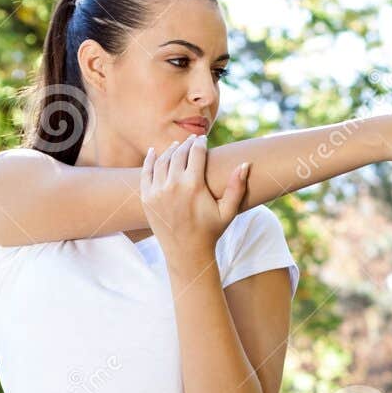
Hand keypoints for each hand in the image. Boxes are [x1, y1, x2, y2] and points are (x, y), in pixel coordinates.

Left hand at [140, 136, 248, 257]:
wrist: (186, 253)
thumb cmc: (210, 232)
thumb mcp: (227, 212)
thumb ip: (237, 187)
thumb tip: (245, 164)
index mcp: (194, 186)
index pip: (196, 153)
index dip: (200, 143)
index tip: (203, 139)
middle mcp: (173, 186)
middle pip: (178, 153)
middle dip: (186, 144)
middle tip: (191, 141)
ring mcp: (157, 192)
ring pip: (161, 160)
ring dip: (170, 151)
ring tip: (176, 147)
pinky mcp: (147, 198)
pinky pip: (146, 172)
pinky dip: (149, 160)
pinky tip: (153, 152)